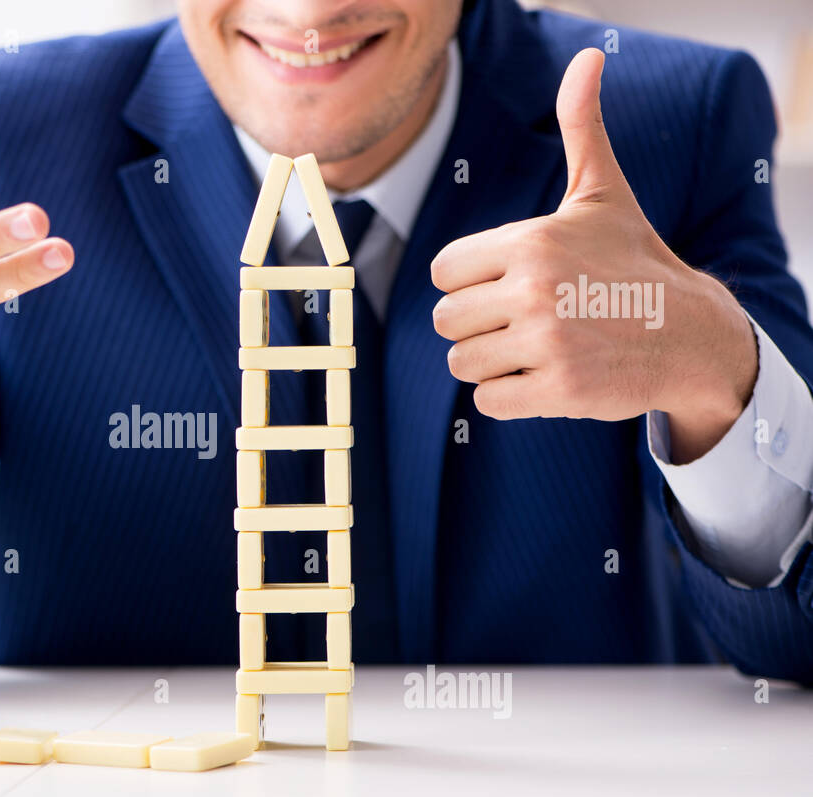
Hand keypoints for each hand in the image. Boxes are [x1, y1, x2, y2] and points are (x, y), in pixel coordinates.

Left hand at [429, 49, 755, 462]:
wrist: (689, 333)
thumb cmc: (633, 260)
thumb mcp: (603, 194)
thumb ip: (581, 130)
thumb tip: (588, 59)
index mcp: (531, 241)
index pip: (443, 272)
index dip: (468, 282)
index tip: (505, 284)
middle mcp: (535, 288)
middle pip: (446, 320)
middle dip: (475, 325)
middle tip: (521, 321)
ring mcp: (547, 341)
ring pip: (461, 363)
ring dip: (489, 363)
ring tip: (534, 348)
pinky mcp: (558, 389)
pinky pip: (487, 401)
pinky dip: (508, 396)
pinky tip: (545, 376)